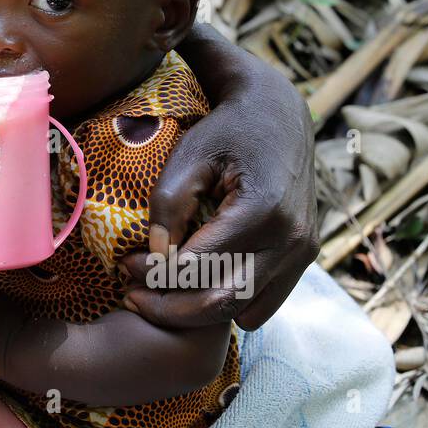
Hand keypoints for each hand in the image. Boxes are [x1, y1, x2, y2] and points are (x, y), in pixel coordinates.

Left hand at [125, 27, 318, 330]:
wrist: (276, 114)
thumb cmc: (225, 131)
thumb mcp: (187, 157)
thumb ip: (168, 207)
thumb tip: (156, 258)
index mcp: (263, 211)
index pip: (199, 267)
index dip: (155, 275)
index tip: (125, 265)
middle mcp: (292, 240)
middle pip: (222, 302)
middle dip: (170, 307)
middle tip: (132, 294)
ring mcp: (303, 252)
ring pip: (243, 310)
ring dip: (196, 313)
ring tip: (158, 294)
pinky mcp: (303, 257)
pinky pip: (262, 303)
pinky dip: (226, 305)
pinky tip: (194, 286)